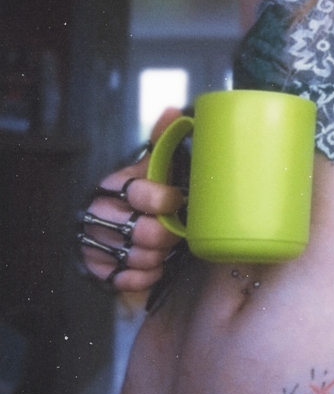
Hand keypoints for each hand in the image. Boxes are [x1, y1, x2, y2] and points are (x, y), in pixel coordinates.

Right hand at [78, 108, 184, 291]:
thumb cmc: (140, 191)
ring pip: (138, 258)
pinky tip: (153, 266)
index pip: (142, 194)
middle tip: (175, 232)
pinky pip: (126, 280)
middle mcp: (100, 214)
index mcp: (115, 185)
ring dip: (158, 256)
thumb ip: (161, 140)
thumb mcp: (149, 164)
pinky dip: (145, 277)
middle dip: (167, 235)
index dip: (165, 200)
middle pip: (144, 232)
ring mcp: (96, 242)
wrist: (111, 223)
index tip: (176, 200)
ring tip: (164, 248)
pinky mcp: (97, 269)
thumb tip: (173, 112)